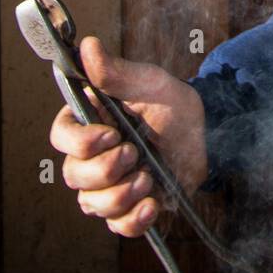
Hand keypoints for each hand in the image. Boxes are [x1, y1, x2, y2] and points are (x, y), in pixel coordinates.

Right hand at [49, 36, 206, 236]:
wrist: (210, 134)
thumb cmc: (174, 105)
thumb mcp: (150, 84)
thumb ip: (118, 72)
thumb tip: (89, 46)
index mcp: (91, 123)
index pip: (62, 136)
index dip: (79, 142)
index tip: (109, 135)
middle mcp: (92, 157)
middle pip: (73, 175)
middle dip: (104, 169)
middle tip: (133, 153)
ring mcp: (109, 185)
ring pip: (92, 204)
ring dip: (120, 194)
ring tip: (148, 178)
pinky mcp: (130, 207)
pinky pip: (118, 226)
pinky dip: (133, 220)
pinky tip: (153, 205)